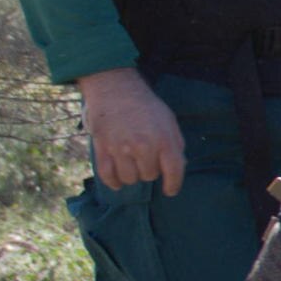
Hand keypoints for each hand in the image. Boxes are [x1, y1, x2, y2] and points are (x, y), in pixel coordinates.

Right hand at [76, 70, 184, 194]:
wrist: (115, 89)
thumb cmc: (146, 107)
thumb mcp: (169, 122)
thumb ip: (175, 145)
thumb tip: (177, 168)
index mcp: (164, 139)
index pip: (174, 171)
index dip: (174, 185)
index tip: (170, 190)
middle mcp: (143, 146)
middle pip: (149, 176)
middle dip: (149, 171)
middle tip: (145, 159)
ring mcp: (121, 148)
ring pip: (129, 178)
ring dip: (131, 175)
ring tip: (131, 164)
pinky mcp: (102, 148)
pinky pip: (107, 175)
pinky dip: (113, 182)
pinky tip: (118, 181)